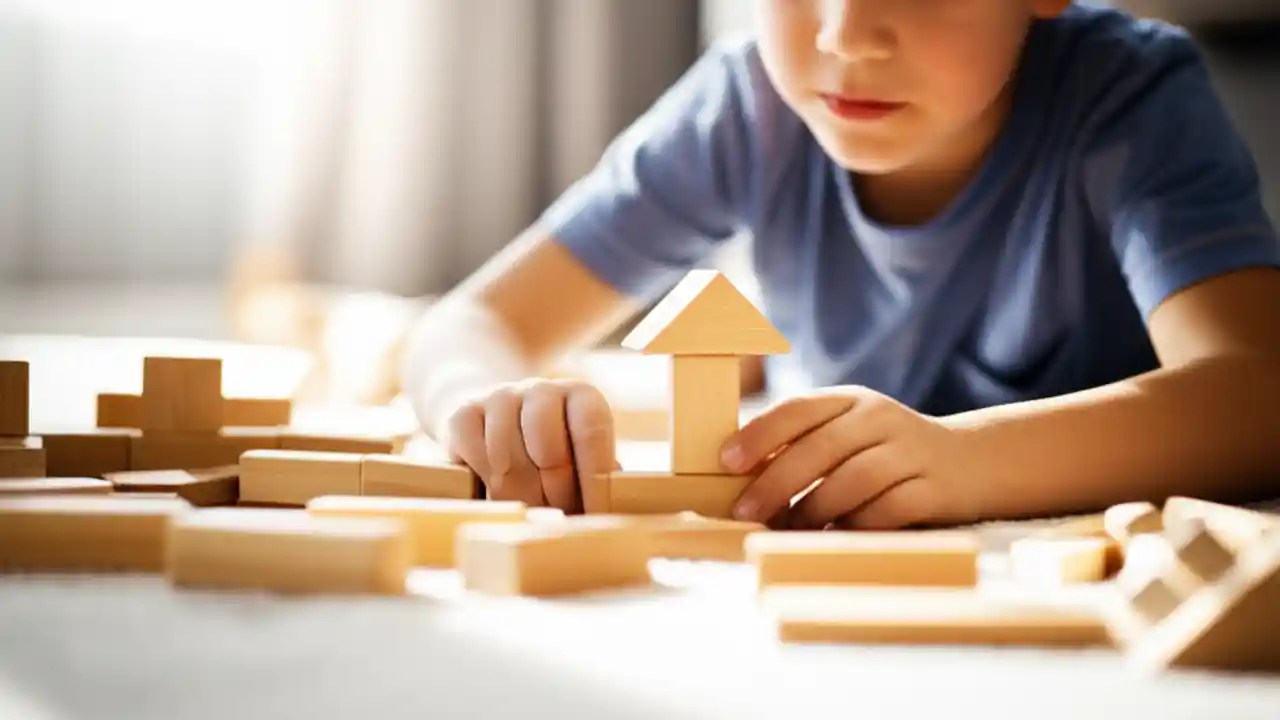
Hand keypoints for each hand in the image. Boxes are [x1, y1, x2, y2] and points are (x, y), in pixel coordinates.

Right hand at [440, 379, 618, 511]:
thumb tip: (607, 508)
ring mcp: (501, 397)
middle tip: (559, 518)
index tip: (595, 517)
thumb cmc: (553, 450)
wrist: (496, 418)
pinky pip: (475, 454)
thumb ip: (598, 477)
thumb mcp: (582, 457)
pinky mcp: (465, 411)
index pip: (591, 433)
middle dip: (557, 497)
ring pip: (509, 460)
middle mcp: (542, 389)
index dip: (594, 480)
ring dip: (520, 496)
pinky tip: (496, 490)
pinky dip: (485, 481)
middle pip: (550, 452)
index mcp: (581, 396)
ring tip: (530, 511)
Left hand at [721, 386, 980, 529]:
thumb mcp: (851, 432)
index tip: (727, 461)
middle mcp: (880, 419)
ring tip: (787, 530)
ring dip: (814, 509)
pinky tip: (835, 538)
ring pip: (853, 479)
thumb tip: (739, 478)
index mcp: (851, 401)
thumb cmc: (888, 452)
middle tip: (746, 511)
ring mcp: (910, 452)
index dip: (760, 434)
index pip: (798, 409)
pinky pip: (888, 509)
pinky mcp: (933, 488)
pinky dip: (857, 526)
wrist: (973, 461)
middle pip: (820, 447)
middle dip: (776, 482)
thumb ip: (805, 445)